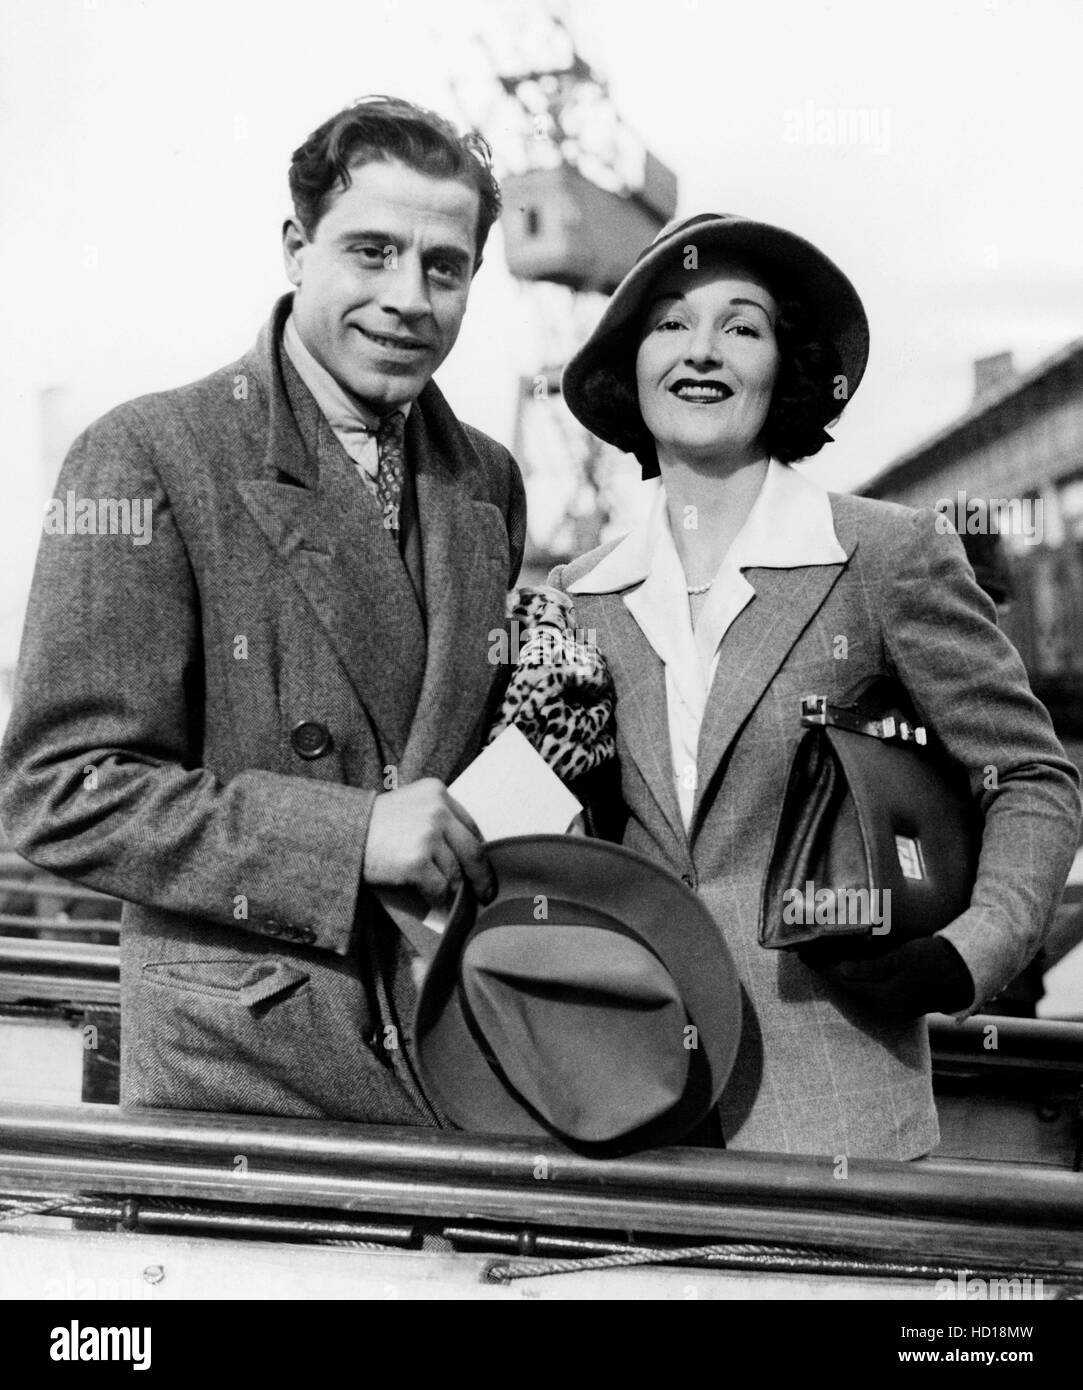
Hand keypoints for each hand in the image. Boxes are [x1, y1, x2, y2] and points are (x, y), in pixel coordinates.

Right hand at [363, 779, 494, 906]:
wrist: (337, 834)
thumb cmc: (370, 824)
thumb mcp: (408, 806)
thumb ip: (435, 817)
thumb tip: (463, 852)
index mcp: (437, 792)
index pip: (470, 826)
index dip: (477, 850)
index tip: (481, 867)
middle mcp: (437, 810)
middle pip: (473, 850)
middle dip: (482, 876)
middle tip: (485, 893)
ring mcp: (427, 835)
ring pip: (456, 873)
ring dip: (455, 892)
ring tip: (453, 903)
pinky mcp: (416, 861)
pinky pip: (440, 888)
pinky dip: (440, 901)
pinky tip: (437, 906)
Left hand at [798, 936, 974, 1019]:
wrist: (966, 974)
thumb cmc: (935, 959)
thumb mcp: (904, 958)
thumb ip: (873, 967)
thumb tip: (843, 970)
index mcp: (881, 995)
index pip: (841, 980)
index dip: (821, 966)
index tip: (802, 953)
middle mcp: (883, 1004)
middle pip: (845, 986)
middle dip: (825, 969)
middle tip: (806, 952)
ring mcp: (891, 1004)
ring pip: (856, 988)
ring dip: (838, 973)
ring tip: (821, 956)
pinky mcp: (898, 1000)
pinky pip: (868, 988)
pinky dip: (855, 976)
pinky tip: (849, 964)